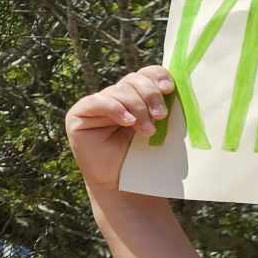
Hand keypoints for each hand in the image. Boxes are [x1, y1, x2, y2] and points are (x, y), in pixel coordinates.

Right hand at [66, 66, 175, 191]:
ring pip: (120, 91)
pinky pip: (98, 101)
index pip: (147, 74)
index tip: (170, 89)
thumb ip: (164, 108)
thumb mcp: (160, 128)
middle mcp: (117, 95)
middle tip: (161, 116)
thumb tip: (177, 89)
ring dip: (137, 109)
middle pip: (134, 79)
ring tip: (147, 131)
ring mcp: (97, 103)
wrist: (123, 183)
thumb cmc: (143, 157)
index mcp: (137, 94)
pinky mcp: (79, 114)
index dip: (158, 76)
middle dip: (150, 95)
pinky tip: (127, 122)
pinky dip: (116, 109)